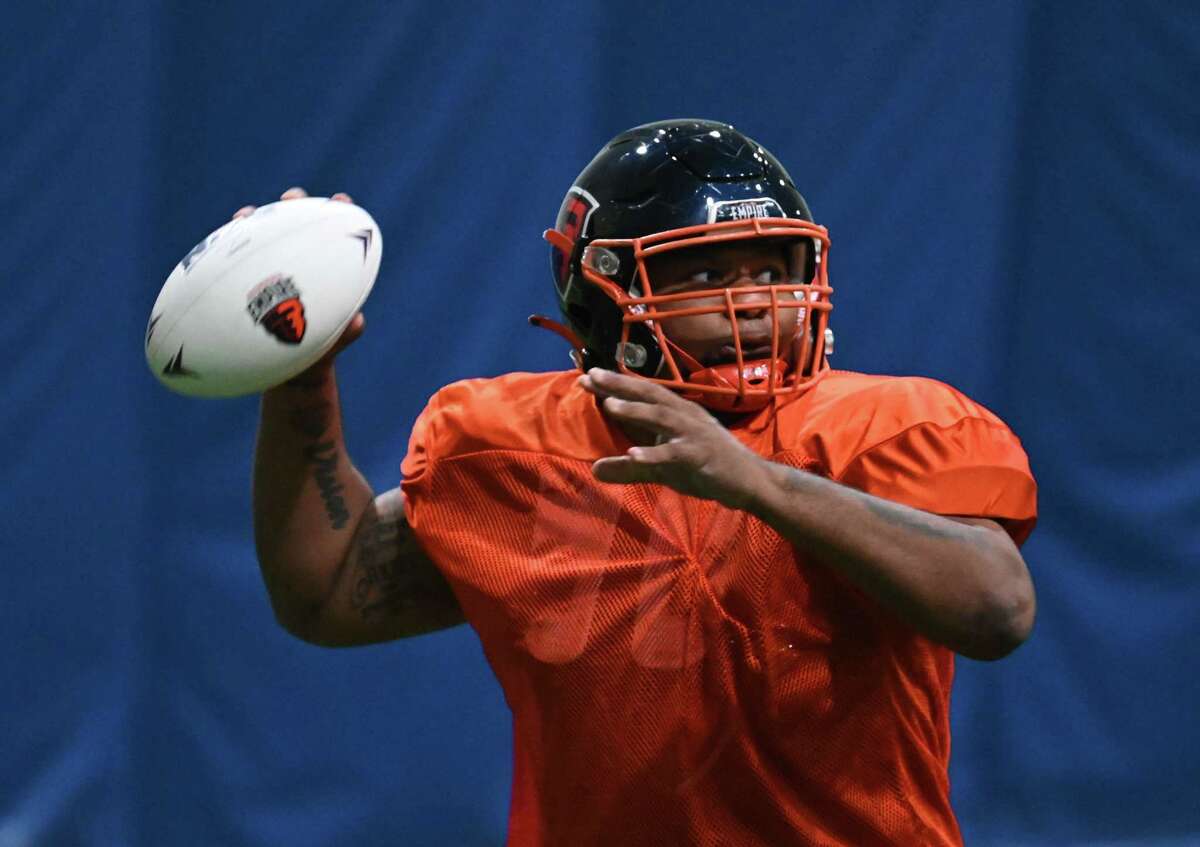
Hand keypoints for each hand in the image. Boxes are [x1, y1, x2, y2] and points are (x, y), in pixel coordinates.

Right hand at [239, 188, 364, 385]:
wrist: (288, 375)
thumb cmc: (317, 356)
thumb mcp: (333, 344)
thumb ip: (347, 332)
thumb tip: (357, 321)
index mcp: (326, 275)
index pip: (334, 238)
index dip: (338, 214)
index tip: (341, 201)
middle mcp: (298, 267)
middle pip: (299, 226)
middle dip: (296, 205)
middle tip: (291, 198)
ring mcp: (271, 273)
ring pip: (263, 239)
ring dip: (256, 221)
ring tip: (247, 215)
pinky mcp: (247, 284)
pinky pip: (236, 264)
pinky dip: (229, 251)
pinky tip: (218, 245)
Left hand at [578, 368, 770, 509]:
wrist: (749, 481)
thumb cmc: (707, 467)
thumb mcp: (663, 467)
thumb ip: (630, 468)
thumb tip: (594, 470)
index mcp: (677, 412)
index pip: (642, 393)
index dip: (615, 383)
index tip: (587, 375)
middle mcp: (685, 416)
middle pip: (649, 395)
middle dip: (619, 385)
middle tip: (590, 376)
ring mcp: (694, 434)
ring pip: (662, 417)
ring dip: (636, 411)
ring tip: (610, 405)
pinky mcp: (700, 456)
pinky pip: (674, 455)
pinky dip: (654, 454)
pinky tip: (634, 455)